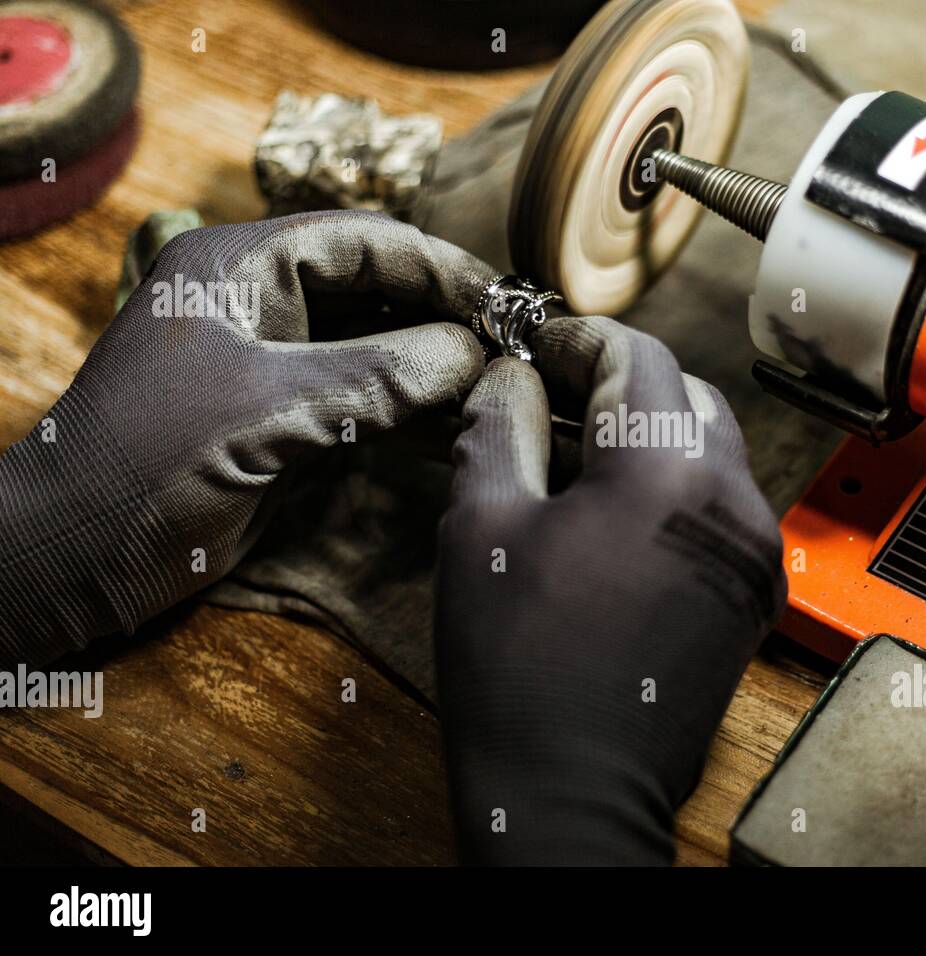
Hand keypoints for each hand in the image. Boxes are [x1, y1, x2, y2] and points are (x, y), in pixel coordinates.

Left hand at [0, 210, 494, 665]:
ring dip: (441, 368)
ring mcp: (277, 363)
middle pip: (380, 291)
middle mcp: (262, 302)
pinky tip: (465, 427)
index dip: (443, 268)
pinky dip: (416, 413)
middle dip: (450, 317)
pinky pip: (368, 401)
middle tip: (522, 347)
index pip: (364, 242)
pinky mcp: (287, 419)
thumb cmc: (145, 464)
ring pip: (380, 348)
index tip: (510, 304)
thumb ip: (376, 377)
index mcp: (239, 266)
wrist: (69, 557)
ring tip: (509, 387)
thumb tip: (475, 355)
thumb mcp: (265, 410)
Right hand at [435, 316, 785, 864]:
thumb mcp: (483, 527)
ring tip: (572, 457)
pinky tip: (612, 516)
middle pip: (685, 396)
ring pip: (709, 450)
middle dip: (618, 382)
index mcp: (667, 471)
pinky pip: (721, 508)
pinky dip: (674, 489)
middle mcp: (732, 502)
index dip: (577, 340)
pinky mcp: (752, 595)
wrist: (573, 793)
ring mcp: (753, 553)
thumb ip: (497, 429)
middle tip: (546, 398)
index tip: (533, 347)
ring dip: (647, 434)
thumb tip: (509, 380)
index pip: (638, 355)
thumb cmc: (519, 668)